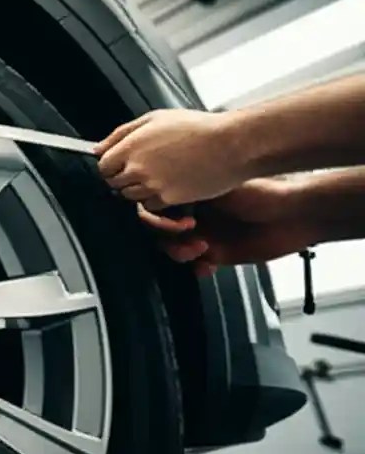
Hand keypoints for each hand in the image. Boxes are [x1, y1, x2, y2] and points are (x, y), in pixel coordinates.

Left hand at [95, 109, 251, 209]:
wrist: (230, 144)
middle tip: (143, 168)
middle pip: (114, 183)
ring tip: (159, 174)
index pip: (103, 166)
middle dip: (123, 177)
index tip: (120, 163)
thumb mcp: (154, 119)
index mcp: (131, 145)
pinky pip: (150, 206)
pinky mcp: (169, 199)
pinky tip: (169, 184)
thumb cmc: (197, 128)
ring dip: (139, 189)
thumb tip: (98, 148)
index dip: (110, 165)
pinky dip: (156, 199)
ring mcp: (152, 185)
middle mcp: (137, 167)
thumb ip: (121, 134)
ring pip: (130, 196)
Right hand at [137, 179, 321, 275]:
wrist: (296, 217)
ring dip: (180, 252)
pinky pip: (194, 266)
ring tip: (202, 250)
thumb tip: (160, 193)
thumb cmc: (263, 193)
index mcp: (192, 192)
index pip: (158, 205)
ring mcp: (204, 234)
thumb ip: (189, 191)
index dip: (158, 216)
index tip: (172, 219)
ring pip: (173, 249)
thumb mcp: (220, 186)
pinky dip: (196, 268)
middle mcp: (194, 212)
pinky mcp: (217, 254)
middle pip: (160, 230)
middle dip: (168, 236)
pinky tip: (208, 265)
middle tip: (189, 232)